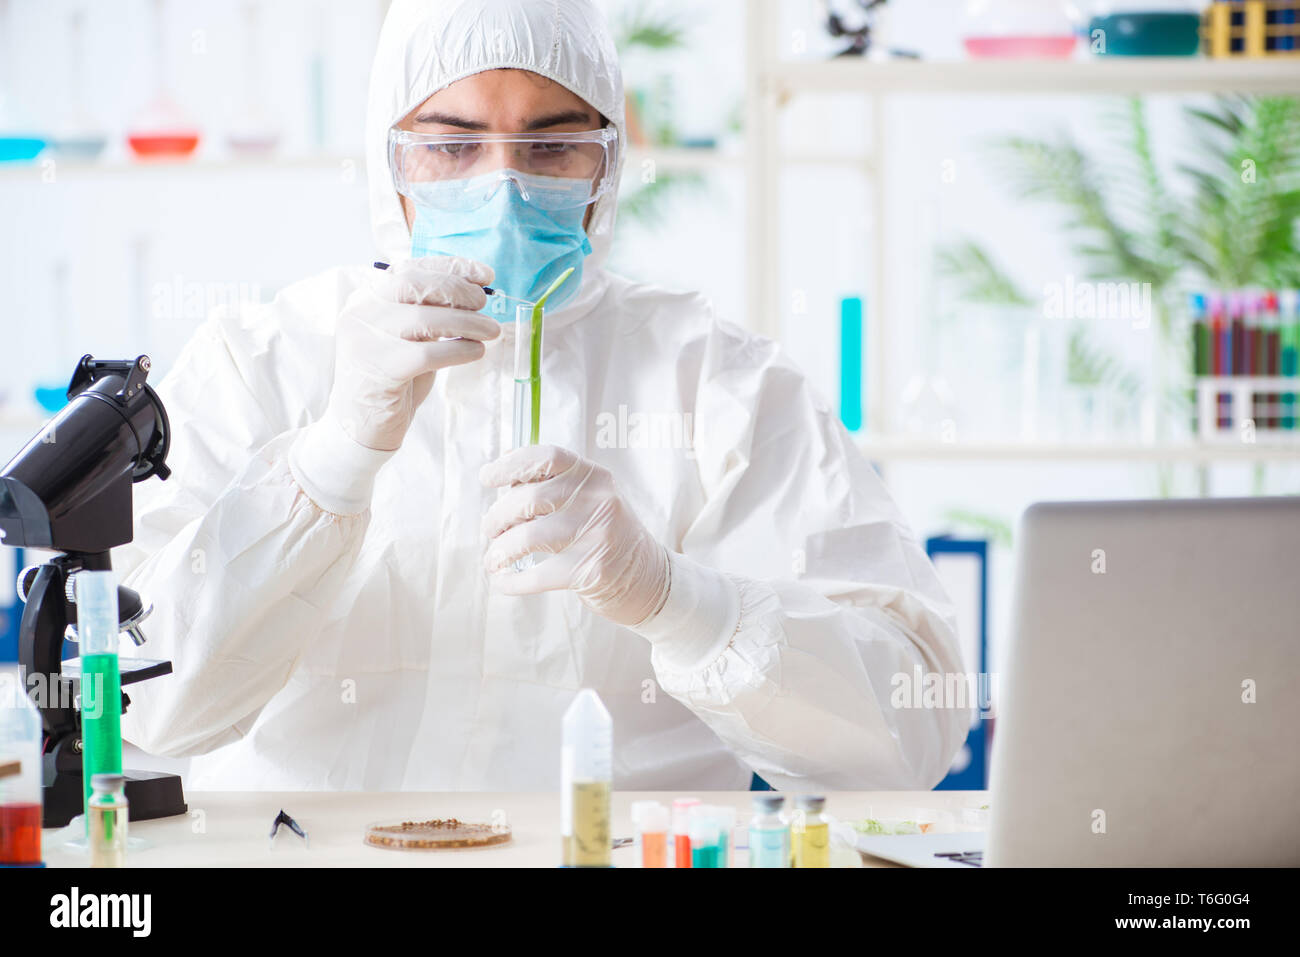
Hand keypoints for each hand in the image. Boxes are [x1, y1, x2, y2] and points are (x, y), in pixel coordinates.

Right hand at [327, 256, 500, 451]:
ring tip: (490, 331)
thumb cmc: (392, 376)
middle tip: (484, 305)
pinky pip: (428, 354)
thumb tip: (475, 290)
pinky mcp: (380, 370)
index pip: (410, 268)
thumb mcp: (408, 334)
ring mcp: (366, 341)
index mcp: (367, 297)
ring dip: (467, 322)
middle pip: (414, 286)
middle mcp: (361, 312)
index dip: (451, 267)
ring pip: (424, 319)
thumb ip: (429, 310)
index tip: (485, 275)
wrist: (361, 424)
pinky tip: (475, 352)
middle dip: (457, 291)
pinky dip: (459, 350)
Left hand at [480, 446, 670, 627]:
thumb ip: (553, 487)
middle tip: (489, 529)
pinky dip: (512, 581)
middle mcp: (598, 501)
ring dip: (500, 550)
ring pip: (528, 537)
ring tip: (493, 558)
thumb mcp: (590, 500)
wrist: (647, 577)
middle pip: (530, 499)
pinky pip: (537, 575)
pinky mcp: (591, 570)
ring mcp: (597, 536)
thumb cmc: (605, 534)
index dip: (511, 465)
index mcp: (593, 476)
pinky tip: (503, 582)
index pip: (547, 457)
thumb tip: (504, 477)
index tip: (487, 476)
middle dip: (498, 516)